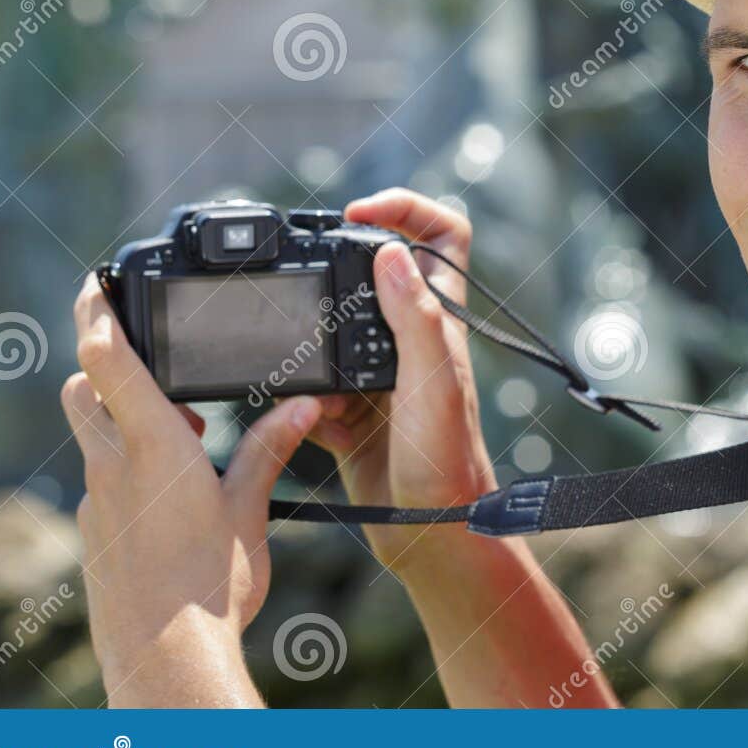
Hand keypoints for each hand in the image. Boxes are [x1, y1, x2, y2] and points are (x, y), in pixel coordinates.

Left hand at [65, 275, 320, 706]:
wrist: (165, 657)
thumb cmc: (211, 584)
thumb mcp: (250, 507)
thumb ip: (270, 448)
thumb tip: (302, 404)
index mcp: (152, 445)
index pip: (107, 357)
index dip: (98, 311)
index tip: (98, 280)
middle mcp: (112, 466)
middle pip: (84, 387)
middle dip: (106, 363)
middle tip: (150, 360)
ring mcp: (97, 501)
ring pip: (91, 433)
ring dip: (119, 414)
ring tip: (178, 430)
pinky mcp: (97, 532)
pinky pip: (102, 478)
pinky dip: (127, 464)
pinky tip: (172, 490)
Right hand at [303, 188, 496, 570]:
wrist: (432, 538)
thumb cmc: (447, 462)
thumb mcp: (432, 384)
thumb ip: (416, 319)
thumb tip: (390, 251)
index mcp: (440, 320)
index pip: (443, 235)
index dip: (407, 208)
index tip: (357, 215)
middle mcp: (414, 340)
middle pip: (373, 275)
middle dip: (332, 279)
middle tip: (300, 285)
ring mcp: (382, 376)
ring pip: (333, 333)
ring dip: (312, 351)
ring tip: (306, 376)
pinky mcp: (352, 414)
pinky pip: (311, 388)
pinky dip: (300, 401)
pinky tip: (306, 421)